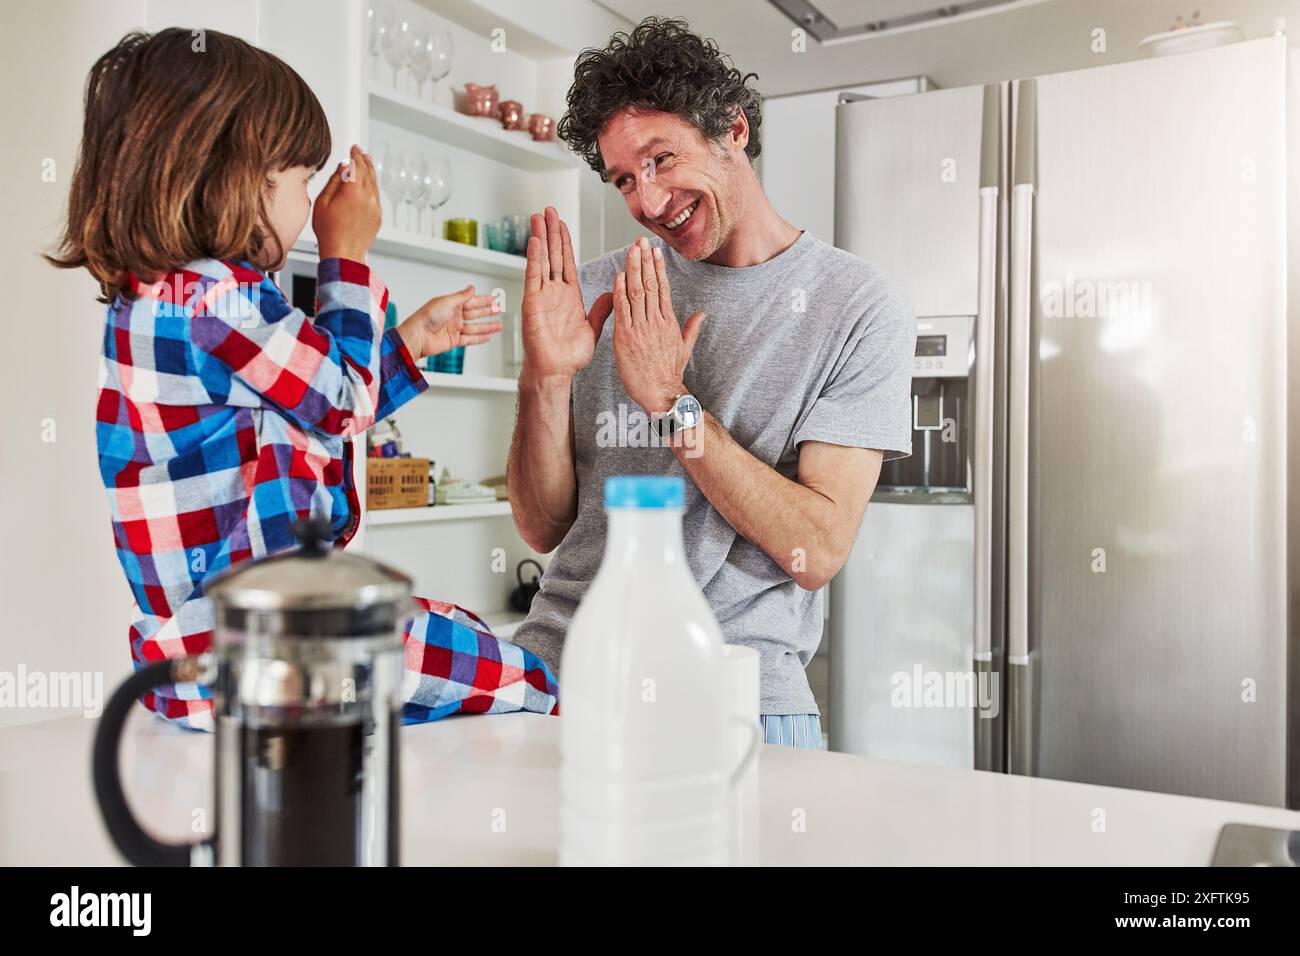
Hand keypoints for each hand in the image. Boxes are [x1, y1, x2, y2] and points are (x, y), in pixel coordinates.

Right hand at [313, 144, 381, 261]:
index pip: (357, 165)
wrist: (343, 254)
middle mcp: (368, 198)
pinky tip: (369, 184)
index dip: (355, 154)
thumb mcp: (323, 202)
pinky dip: (373, 186)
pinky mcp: (378, 216)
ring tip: (367, 162)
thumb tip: (343, 167)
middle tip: (361, 151)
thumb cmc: (329, 231)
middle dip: (364, 160)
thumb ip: (335, 181)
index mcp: (353, 191)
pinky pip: (376, 196)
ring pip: (375, 183)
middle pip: (369, 172)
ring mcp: (375, 207)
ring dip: (371, 171)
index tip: (354, 148)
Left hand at [397, 285, 502, 359]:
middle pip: (475, 313)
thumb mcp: (447, 302)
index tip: (494, 299)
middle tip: (499, 310)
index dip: (484, 300)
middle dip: (488, 311)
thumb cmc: (426, 317)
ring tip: (499, 326)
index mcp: (451, 304)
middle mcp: (453, 316)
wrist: (418, 336)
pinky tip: (487, 337)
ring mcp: (454, 329)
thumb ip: (462, 296)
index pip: (472, 301)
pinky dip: (479, 338)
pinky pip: (470, 339)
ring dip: (487, 326)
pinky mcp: (454, 341)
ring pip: (475, 327)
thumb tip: (471, 288)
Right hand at [521, 207, 612, 382]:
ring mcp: (542, 296)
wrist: (556, 371)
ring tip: (539, 216)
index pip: (566, 262)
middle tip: (549, 210)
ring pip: (542, 260)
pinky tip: (535, 241)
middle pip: (552, 255)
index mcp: (569, 296)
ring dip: (541, 237)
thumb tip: (613, 292)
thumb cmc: (570, 356)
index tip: (561, 224)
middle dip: (551, 232)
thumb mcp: (593, 328)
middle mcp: (554, 292)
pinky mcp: (533, 303)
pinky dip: (534, 258)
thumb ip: (601, 309)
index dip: (564, 242)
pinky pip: (534, 277)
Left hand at [613, 237, 704, 412]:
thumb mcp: (684, 348)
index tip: (655, 250)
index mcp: (669, 321)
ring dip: (633, 269)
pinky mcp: (625, 337)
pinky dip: (620, 291)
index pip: (663, 287)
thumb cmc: (670, 373)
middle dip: (645, 260)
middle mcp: (655, 321)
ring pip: (637, 292)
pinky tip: (619, 275)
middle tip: (639, 241)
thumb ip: (692, 328)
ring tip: (630, 250)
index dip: (658, 266)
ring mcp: (640, 328)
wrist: (660, 393)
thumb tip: (701, 315)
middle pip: (650, 284)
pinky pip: (622, 310)